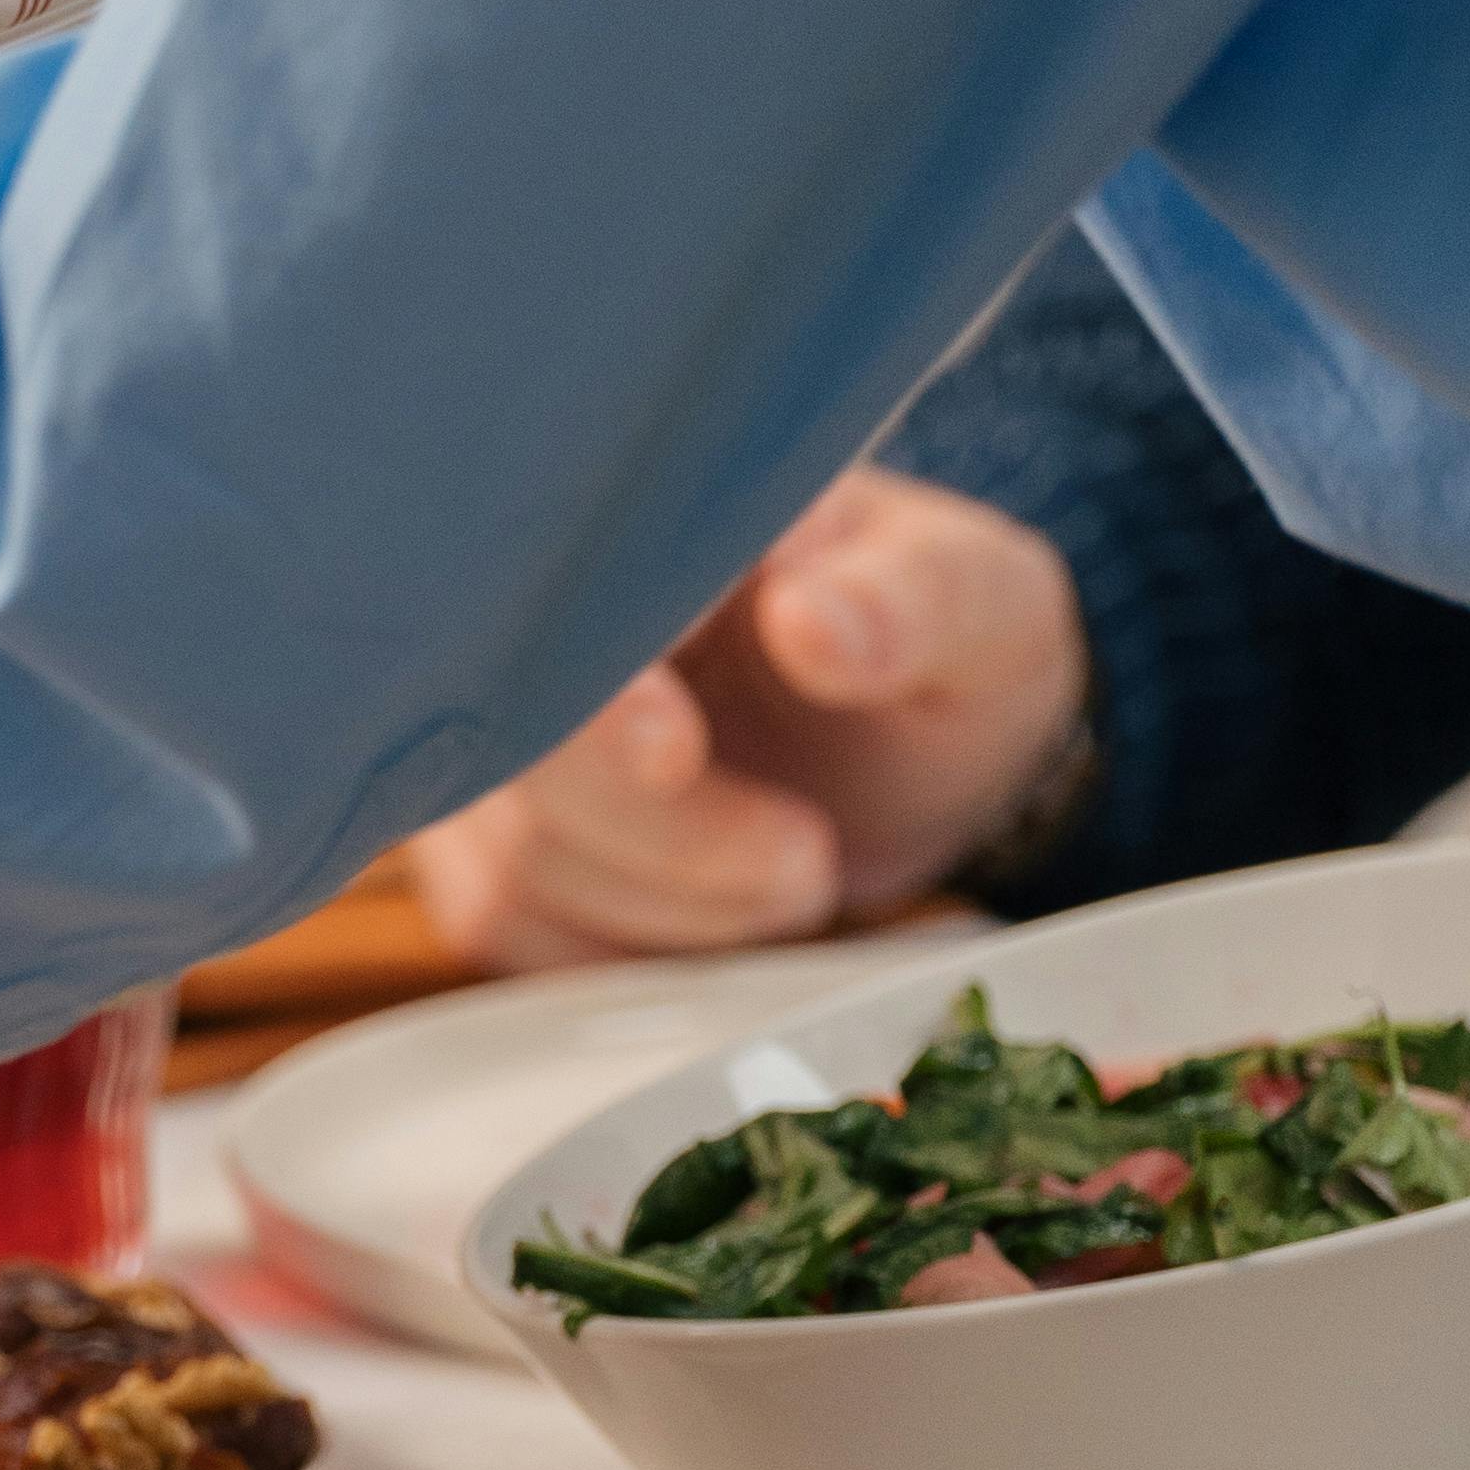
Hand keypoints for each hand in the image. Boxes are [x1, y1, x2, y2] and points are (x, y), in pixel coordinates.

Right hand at [405, 468, 1090, 971]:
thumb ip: (918, 599)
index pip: (572, 599)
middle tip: (807, 861)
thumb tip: (813, 624)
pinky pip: (498, 922)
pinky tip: (710, 912)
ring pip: (512, 857)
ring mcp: (501, 728)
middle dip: (672, 842)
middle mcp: (544, 616)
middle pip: (525, 753)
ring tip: (790, 872)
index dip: (602, 696)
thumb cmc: (935, 655)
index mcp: (659, 520)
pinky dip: (619, 949)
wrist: (900, 750)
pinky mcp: (484, 832)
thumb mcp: (985, 610)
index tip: (675, 755)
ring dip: (668, 908)